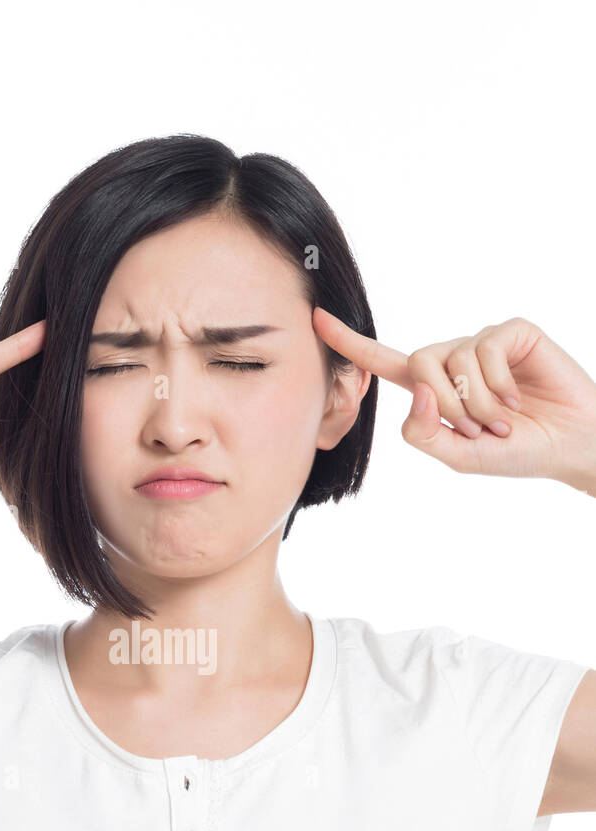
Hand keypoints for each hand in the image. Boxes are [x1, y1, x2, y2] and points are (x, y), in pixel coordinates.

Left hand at [313, 307, 595, 491]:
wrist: (570, 444)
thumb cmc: (516, 452)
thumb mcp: (459, 456)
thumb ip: (425, 434)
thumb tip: (418, 390)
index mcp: (432, 389)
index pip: (383, 362)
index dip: (350, 343)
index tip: (316, 319)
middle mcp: (452, 360)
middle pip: (419, 366)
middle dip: (449, 406)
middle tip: (482, 428)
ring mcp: (481, 343)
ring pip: (453, 361)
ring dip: (479, 400)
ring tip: (504, 417)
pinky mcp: (511, 332)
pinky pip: (486, 349)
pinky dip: (500, 382)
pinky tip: (519, 395)